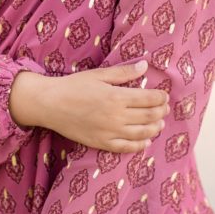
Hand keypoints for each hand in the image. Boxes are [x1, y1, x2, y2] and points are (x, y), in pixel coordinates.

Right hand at [9, 61, 168, 152]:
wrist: (49, 104)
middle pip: (149, 116)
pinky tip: (145, 141)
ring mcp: (109, 131)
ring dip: (155, 128)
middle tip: (165, 109)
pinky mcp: (101, 142)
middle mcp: (116, 116)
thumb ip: (123, 72)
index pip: (149, 99)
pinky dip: (139, 145)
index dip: (161, 97)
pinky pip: (126, 147)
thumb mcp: (98, 74)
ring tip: (159, 124)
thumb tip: (145, 66)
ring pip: (142, 133)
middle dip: (161, 112)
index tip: (164, 96)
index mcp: (117, 96)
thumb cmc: (73, 86)